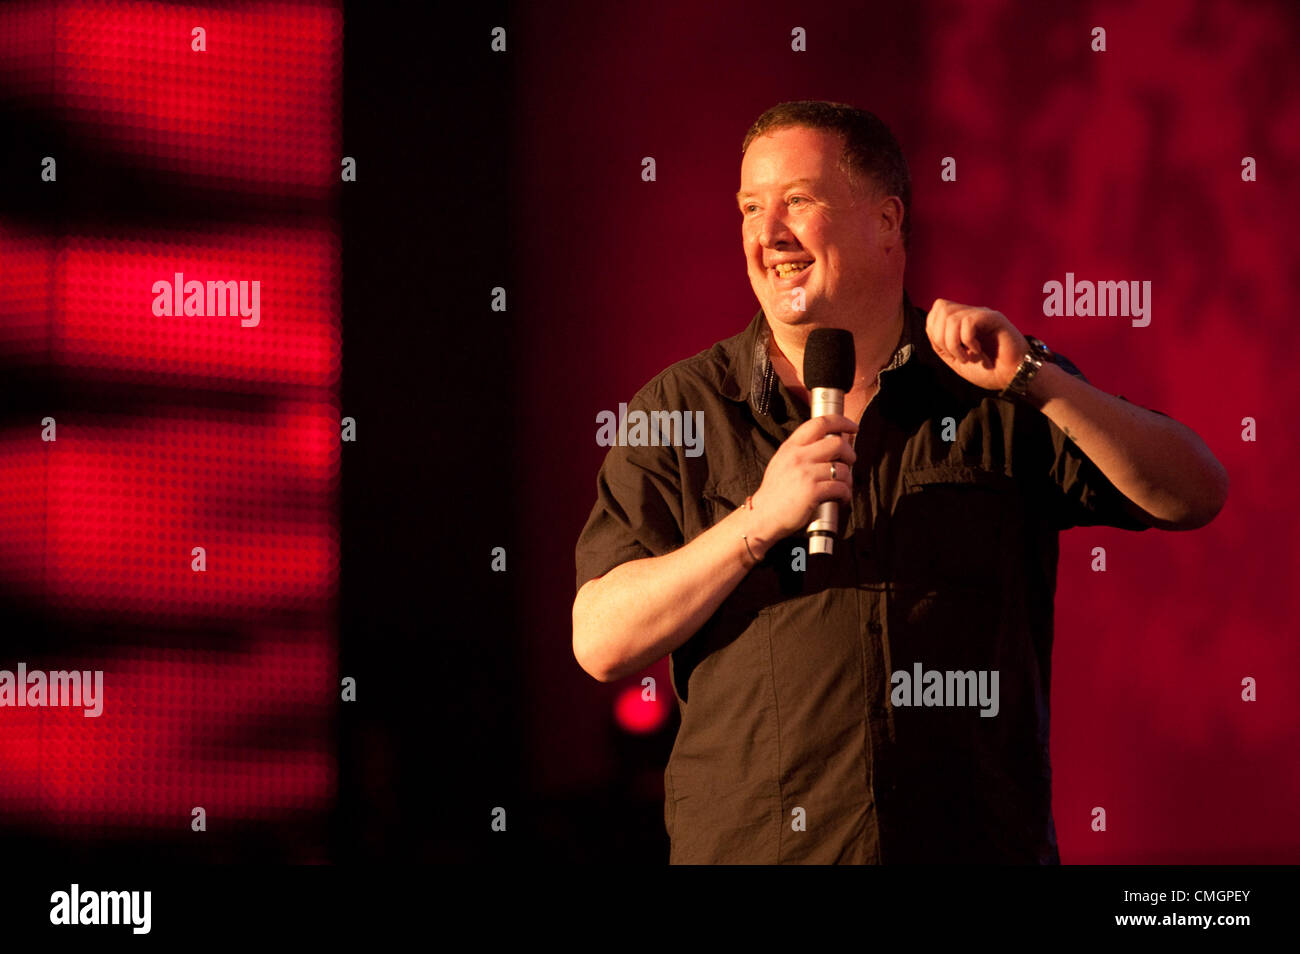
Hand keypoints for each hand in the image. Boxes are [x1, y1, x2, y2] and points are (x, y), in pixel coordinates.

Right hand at [750, 414, 856, 546]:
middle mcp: (798, 456)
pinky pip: (841, 488)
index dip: (841, 421)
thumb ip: (802, 450)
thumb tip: (831, 442)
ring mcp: (805, 473)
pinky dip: (845, 494)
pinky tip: (840, 499)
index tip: (852, 427)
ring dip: (848, 479)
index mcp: (791, 447)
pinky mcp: (812, 491)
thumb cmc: (775, 493)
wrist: (762, 516)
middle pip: (837, 443)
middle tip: (848, 463)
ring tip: (842, 487)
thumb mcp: (782, 462)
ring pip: (842, 468)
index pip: (819, 423)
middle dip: (849, 453)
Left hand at [925, 298, 1028, 391]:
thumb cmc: (987, 369)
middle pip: (941, 308)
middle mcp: (971, 313)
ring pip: (952, 317)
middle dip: (941, 338)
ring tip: (968, 356)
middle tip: (957, 355)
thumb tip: (930, 327)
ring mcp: (983, 314)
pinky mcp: (994, 318)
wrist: (1011, 377)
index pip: (937, 309)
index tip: (947, 351)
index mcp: (962, 321)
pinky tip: (978, 351)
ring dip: (954, 343)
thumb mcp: (955, 359)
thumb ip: (941, 343)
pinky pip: (969, 322)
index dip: (934, 331)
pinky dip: (968, 341)